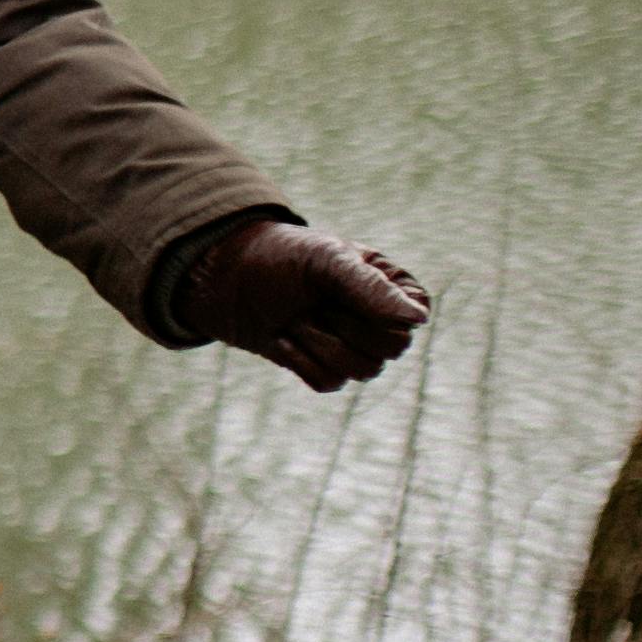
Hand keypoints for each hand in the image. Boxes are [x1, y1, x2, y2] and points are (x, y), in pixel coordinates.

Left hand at [183, 218, 429, 388]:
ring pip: (362, 371)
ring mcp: (351, 345)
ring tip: (295, 319)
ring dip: (319, 344)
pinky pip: (329, 383)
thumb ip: (370, 287)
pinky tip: (281, 338)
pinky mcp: (321, 367)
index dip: (378, 310)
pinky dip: (300, 361)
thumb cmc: (278, 257)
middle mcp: (376, 318)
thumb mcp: (324, 260)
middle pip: (391, 349)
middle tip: (313, 304)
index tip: (340, 289)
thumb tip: (418, 319)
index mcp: (388, 284)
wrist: (223, 279)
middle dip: (344, 326)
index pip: (413, 317)